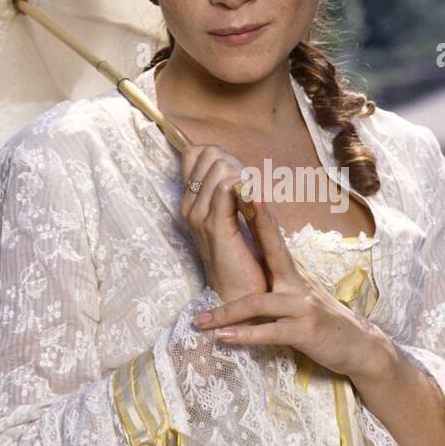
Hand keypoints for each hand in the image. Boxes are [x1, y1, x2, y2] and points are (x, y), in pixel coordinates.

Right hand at [180, 143, 267, 302]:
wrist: (240, 291)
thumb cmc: (243, 253)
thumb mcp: (232, 215)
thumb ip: (229, 190)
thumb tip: (236, 164)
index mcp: (190, 201)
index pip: (195, 153)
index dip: (222, 156)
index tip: (240, 177)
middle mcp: (189, 205)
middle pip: (210, 155)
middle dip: (236, 163)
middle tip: (251, 189)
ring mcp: (199, 216)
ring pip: (220, 167)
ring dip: (245, 175)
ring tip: (254, 199)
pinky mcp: (215, 227)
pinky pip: (226, 189)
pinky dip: (246, 188)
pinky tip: (256, 204)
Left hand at [192, 196, 395, 383]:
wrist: (358, 345)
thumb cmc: (322, 318)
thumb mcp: (301, 291)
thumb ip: (281, 274)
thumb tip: (261, 252)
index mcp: (293, 272)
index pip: (274, 237)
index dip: (260, 213)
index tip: (244, 187)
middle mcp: (298, 283)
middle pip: (274, 250)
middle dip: (256, 226)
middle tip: (231, 203)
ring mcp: (301, 307)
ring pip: (260, 303)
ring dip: (227, 313)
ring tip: (200, 320)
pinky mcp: (303, 332)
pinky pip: (270, 333)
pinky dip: (246, 336)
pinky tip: (224, 338)